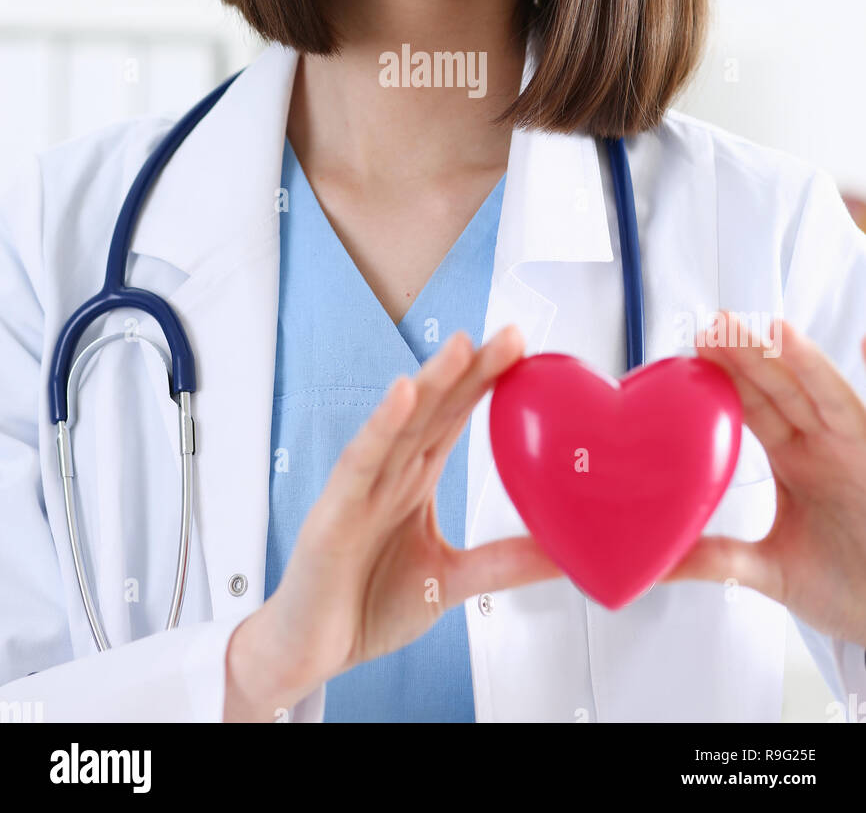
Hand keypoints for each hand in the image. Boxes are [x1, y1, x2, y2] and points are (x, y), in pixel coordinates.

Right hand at [226, 324, 562, 717]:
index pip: (456, 418)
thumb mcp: (453, 580)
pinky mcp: (333, 513)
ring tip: (462, 347)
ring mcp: (360, 489)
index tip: (522, 350)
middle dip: (472, 370)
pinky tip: (402, 397)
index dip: (486, 381)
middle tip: (511, 336)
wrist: (311, 653)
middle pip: (435, 409)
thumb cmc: (366, 606)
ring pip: (401, 424)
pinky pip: (360, 462)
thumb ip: (503, 562)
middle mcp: (390, 474)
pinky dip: (381, 427)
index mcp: (415, 480)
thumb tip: (565, 553)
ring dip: (431, 383)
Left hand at [659, 309, 865, 646]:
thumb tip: (658, 560)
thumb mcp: (771, 570)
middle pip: (781, 386)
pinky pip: (860, 409)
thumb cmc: (848, 590)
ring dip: (796, 358)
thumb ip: (719, 558)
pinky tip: (865, 342)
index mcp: (795, 460)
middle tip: (715, 324)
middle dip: (749, 354)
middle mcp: (822, 445)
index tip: (694, 350)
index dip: (728, 377)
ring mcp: (853, 448)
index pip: (755, 405)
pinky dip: (862, 373)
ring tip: (767, 329)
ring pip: (820, 391)